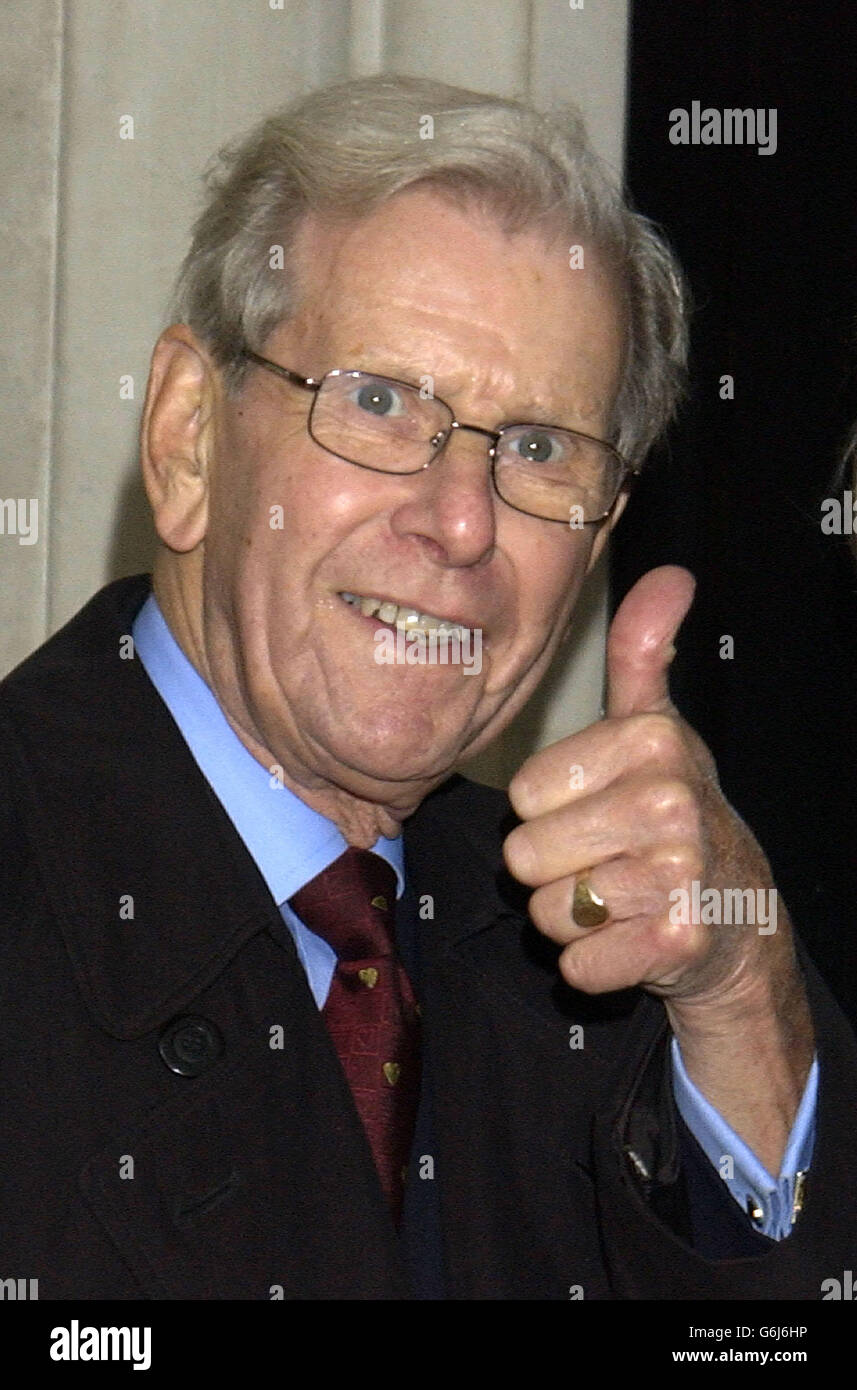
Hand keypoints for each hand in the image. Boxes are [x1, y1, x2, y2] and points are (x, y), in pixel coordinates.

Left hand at [503, 566, 786, 1007]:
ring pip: (546, 912)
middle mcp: (669, 802)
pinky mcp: (677, 943)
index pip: (523, 794)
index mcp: (649, 742)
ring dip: (572, 916)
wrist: (737, 912)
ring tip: (619, 895)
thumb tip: (672, 572)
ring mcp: (678, 875)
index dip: (549, 810)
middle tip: (606, 859)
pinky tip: (633, 937)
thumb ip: (642, 653)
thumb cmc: (674, 812)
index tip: (596, 808)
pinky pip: (577, 964)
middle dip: (554, 868)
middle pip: (525, 855)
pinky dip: (594, 963)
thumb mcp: (655, 727)